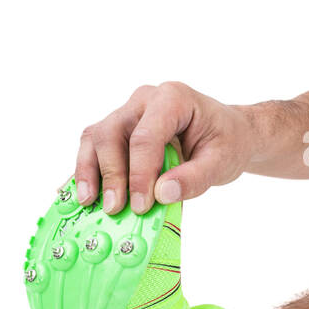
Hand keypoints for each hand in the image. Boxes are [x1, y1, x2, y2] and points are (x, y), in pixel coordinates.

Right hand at [75, 81, 251, 213]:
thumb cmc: (226, 141)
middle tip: (115, 208)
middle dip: (111, 174)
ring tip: (89, 202)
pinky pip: (94, 146)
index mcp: (172, 99)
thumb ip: (195, 178)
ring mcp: (128, 113)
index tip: (140, 205)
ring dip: (89, 170)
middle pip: (112, 133)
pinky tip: (81, 194)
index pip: (145, 137)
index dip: (139, 173)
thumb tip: (161, 194)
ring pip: (96, 136)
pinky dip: (87, 170)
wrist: (228, 133)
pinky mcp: (119, 130)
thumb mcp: (222, 162)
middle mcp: (144, 101)